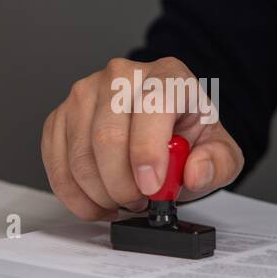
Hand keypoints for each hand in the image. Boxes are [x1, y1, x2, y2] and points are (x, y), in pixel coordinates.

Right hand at [40, 57, 242, 220]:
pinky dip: (76, 196)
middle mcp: (121, 76)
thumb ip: (218, 163)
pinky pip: (56, 163)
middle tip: (140, 201)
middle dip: (123, 186)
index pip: (150, 106)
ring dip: (101, 194)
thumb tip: (195, 172)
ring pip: (79, 156)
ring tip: (123, 199)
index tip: (152, 187)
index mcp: (167, 75)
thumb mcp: (220, 152)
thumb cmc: (187, 136)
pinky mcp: (60, 116)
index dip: (147, 153)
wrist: (160, 127)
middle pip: (107, 137)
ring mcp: (85, 93)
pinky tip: (98, 202)